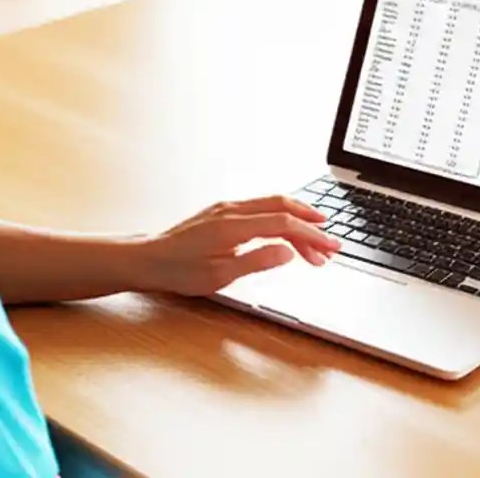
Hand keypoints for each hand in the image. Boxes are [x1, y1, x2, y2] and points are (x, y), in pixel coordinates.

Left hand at [134, 195, 341, 295]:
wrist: (148, 259)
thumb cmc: (178, 270)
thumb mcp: (219, 275)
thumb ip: (256, 261)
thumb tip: (287, 251)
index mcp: (233, 225)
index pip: (283, 223)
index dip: (311, 235)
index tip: (329, 247)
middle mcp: (232, 210)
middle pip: (283, 208)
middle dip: (311, 224)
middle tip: (331, 245)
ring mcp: (227, 208)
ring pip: (273, 204)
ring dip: (298, 220)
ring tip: (316, 241)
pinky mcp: (224, 212)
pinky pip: (261, 207)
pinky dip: (282, 217)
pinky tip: (288, 229)